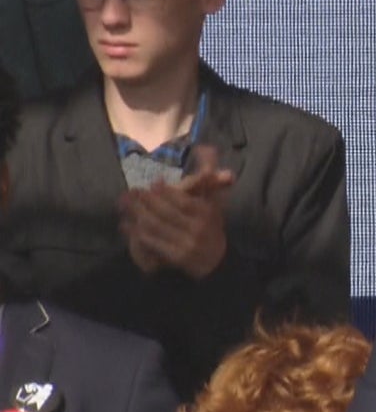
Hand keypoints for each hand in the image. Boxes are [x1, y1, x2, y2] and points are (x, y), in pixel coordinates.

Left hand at [118, 146, 233, 278]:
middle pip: (165, 212)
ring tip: (123, 205)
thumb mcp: (214, 204)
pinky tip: (126, 225)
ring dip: (136, 215)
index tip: (152, 184)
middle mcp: (197, 228)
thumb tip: (206, 147)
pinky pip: (153, 242)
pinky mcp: (176, 257)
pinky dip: (136, 233)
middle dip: (145, 201)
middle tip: (129, 192)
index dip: (165, 191)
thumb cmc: (211, 229)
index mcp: (206, 213)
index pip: (181, 201)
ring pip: (156, 226)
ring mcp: (186, 243)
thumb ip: (208, 178)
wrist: (216, 263)